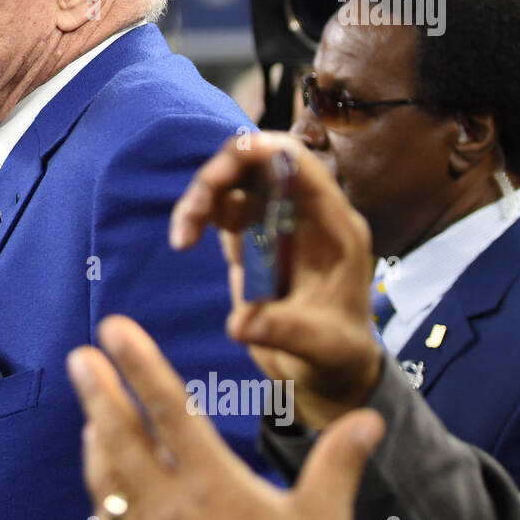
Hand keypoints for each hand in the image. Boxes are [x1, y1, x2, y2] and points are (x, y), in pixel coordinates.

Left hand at [69, 315, 384, 519]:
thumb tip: (368, 419)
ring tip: (89, 409)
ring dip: (95, 437)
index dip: (139, 363)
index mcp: (214, 486)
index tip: (115, 329)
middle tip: (80, 356)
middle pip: (122, 435)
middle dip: (98, 390)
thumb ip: (338, 464)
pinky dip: (100, 491)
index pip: (169, 408)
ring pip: (106, 477)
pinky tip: (101, 479)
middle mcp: (172, 508)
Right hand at [169, 132, 382, 429]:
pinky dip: (197, 216)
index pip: (302, 166)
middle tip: (192, 211)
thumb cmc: (336, 353)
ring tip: (182, 238)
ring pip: (233, 182)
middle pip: (259, 163)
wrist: (326, 368)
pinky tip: (185, 241)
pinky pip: (220, 208)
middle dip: (220, 174)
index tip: (229, 161)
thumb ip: (286, 331)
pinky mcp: (253, 236)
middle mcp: (306, 214)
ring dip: (201, 197)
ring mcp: (278, 222)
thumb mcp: (322, 348)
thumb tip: (240, 325)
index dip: (266, 151)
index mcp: (336, 226)